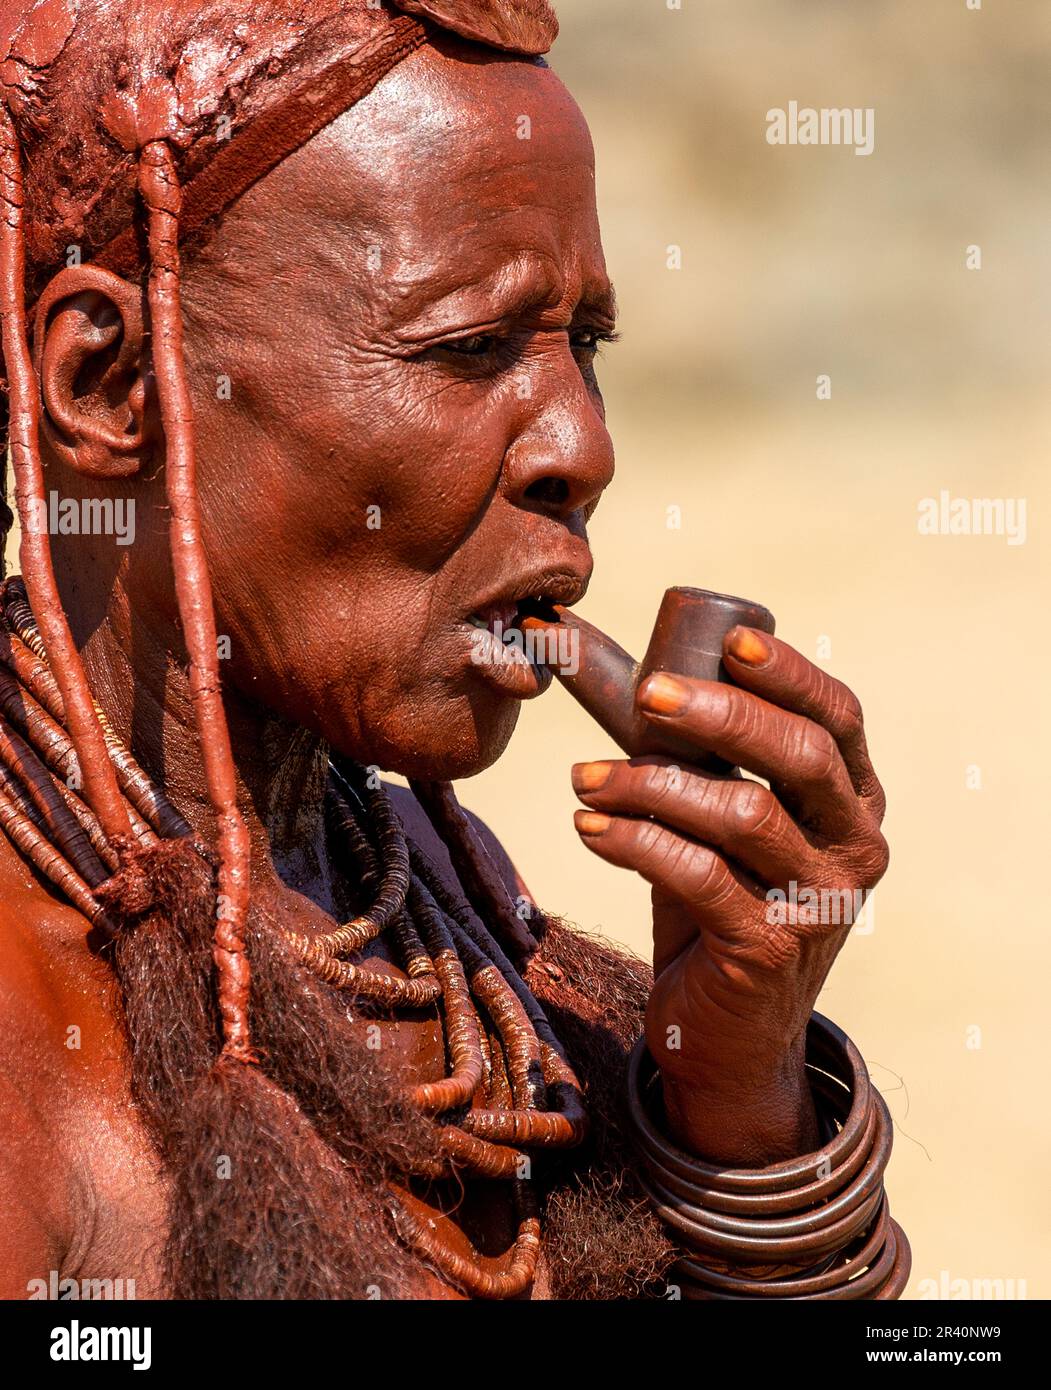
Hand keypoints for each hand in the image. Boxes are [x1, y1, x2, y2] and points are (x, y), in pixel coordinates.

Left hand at [571, 625, 888, 1164]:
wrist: (726, 1034)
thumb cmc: (718, 905)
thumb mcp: (717, 824)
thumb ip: (691, 757)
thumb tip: (612, 671)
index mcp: (853, 804)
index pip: (839, 720)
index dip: (790, 675)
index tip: (732, 640)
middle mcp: (854, 850)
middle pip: (800, 758)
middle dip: (721, 715)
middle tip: (647, 695)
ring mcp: (819, 904)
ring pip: (743, 814)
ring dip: (652, 784)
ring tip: (584, 777)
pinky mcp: (770, 950)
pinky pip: (699, 876)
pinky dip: (635, 842)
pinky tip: (589, 826)